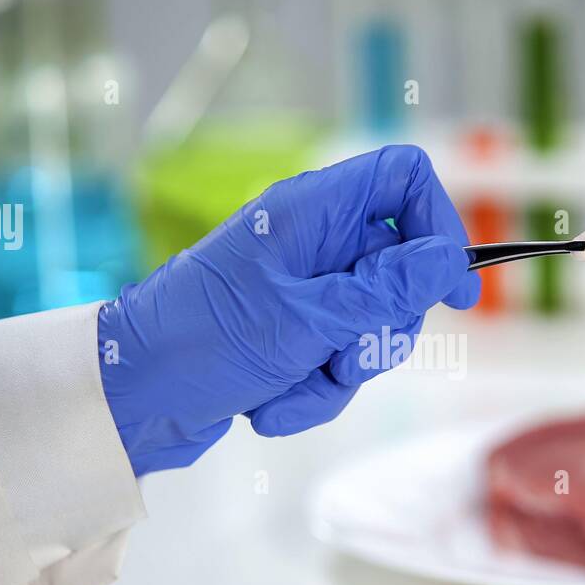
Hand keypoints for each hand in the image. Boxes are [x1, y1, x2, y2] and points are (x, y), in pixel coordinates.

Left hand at [98, 145, 479, 474]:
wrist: (131, 398)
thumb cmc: (201, 341)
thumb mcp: (307, 319)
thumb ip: (385, 289)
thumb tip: (448, 260)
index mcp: (314, 210)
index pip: (404, 179)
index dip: (439, 226)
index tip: (453, 292)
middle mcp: (313, 241)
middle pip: (399, 270)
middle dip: (378, 331)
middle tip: (343, 357)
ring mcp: (302, 289)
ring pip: (370, 328)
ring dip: (338, 374)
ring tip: (289, 386)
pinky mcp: (291, 334)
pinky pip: (337, 363)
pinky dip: (311, 393)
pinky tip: (266, 405)